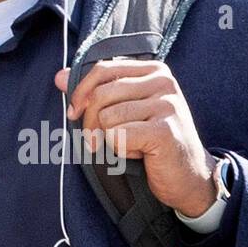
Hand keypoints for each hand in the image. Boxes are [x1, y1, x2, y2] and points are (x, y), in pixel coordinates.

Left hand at [55, 60, 217, 216]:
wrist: (188, 177)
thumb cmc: (152, 142)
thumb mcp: (123, 110)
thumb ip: (93, 91)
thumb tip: (59, 76)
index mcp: (153, 70)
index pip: (102, 69)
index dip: (80, 92)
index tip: (73, 113)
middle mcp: (163, 81)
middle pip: (100, 94)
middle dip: (90, 122)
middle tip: (96, 141)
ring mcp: (167, 104)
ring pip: (107, 117)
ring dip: (111, 138)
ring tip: (133, 144)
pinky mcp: (165, 130)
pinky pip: (119, 136)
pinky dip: (121, 150)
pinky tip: (142, 154)